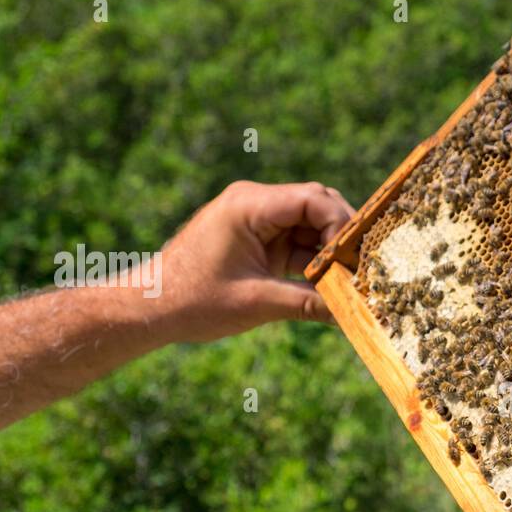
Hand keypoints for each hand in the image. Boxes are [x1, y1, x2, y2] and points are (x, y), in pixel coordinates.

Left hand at [155, 180, 354, 342]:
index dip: (342, 225)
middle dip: (341, 237)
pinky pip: (296, 242)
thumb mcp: (257, 302)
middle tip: (360, 270)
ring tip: (348, 282)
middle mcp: (254, 203)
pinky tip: (328, 286)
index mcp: (249, 205)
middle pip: (317, 206)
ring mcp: (256, 220)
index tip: (357, 260)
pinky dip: (314, 262)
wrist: (150, 308)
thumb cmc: (194, 301)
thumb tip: (350, 313)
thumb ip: (308, 303)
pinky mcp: (257, 239)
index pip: (314, 199)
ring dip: (329, 252)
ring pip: (310, 225)